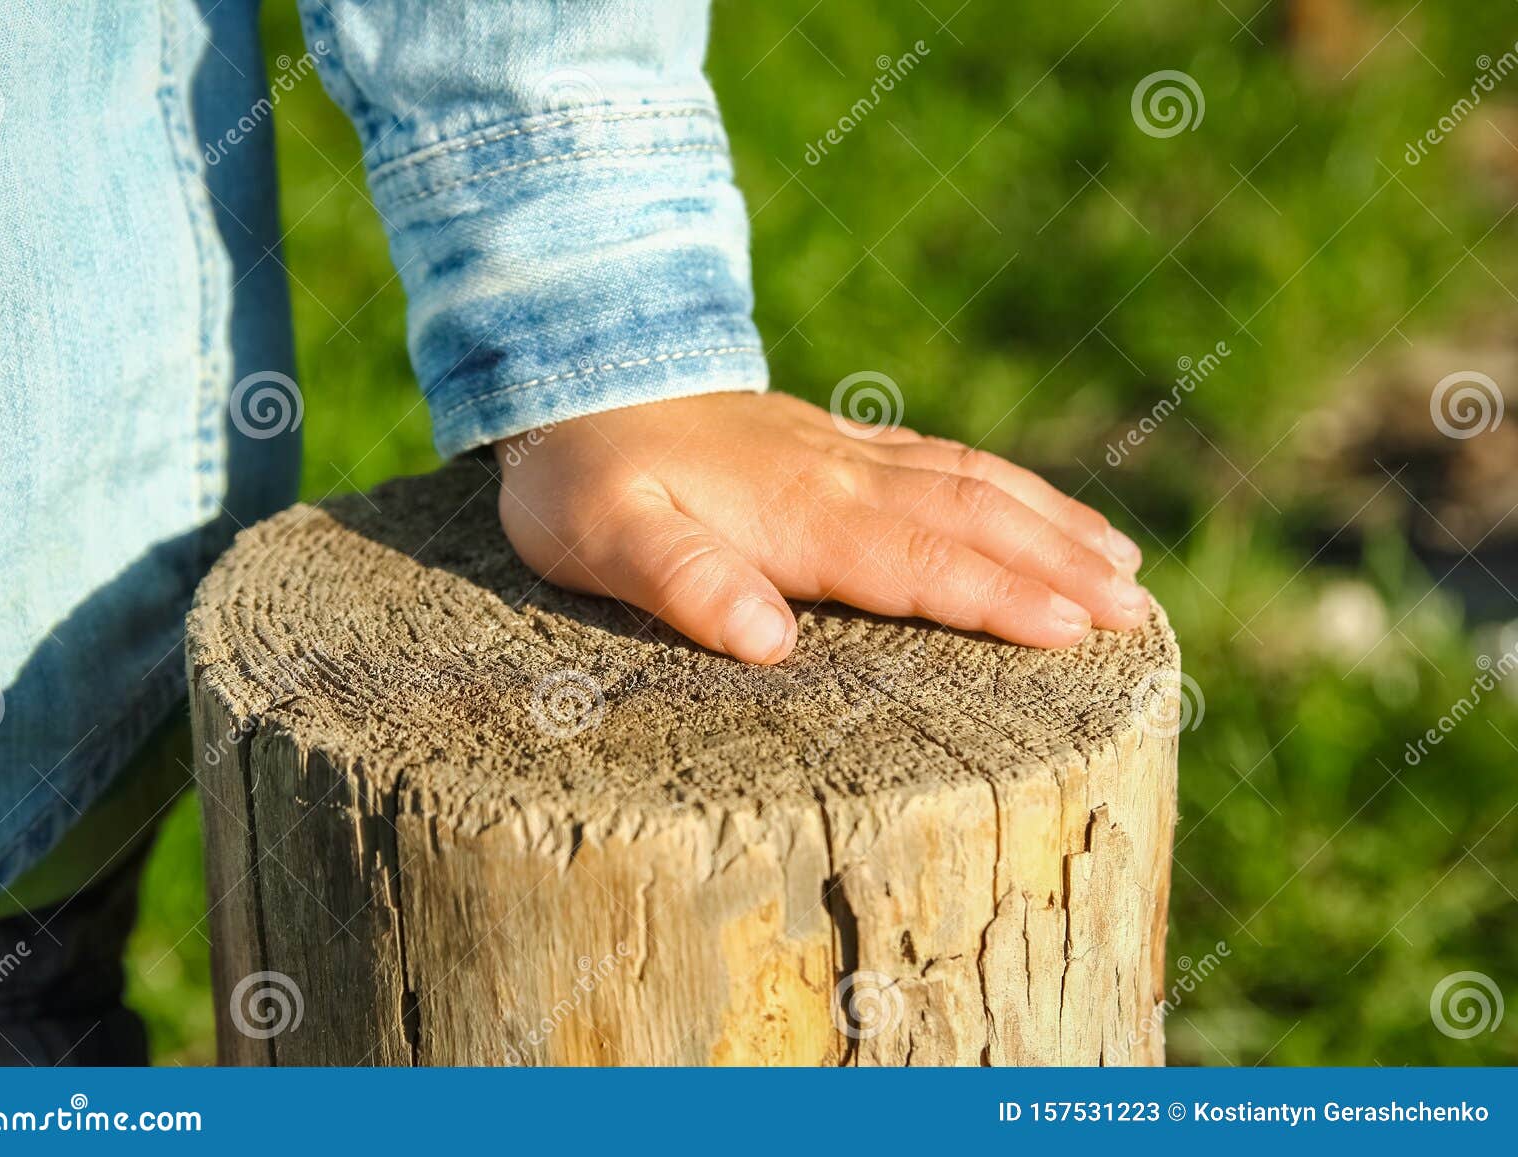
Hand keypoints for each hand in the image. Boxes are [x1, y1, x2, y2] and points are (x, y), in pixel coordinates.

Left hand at [496, 392, 1146, 664]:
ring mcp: (844, 453)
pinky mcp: (835, 444)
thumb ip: (683, 581)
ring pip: (972, 483)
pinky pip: (942, 461)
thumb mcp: (603, 537)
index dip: (999, 596)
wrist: (574, 374)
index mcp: (798, 512)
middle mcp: (840, 476)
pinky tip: (1032, 508)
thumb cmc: (582, 477)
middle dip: (1057, 565)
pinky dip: (1005, 487)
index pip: (920, 558)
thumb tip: (770, 642)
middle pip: (971, 519)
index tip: (1077, 631)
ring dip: (1050, 524)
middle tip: (1139, 615)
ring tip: (1123, 567)